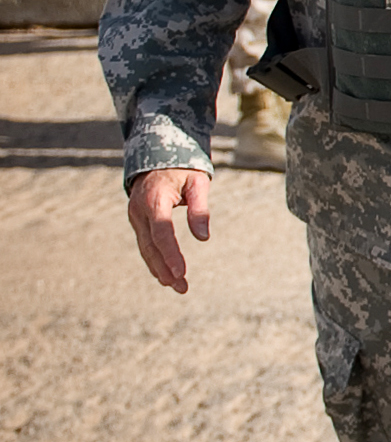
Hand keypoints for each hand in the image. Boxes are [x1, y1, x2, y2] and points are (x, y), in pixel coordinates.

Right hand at [127, 168, 211, 293]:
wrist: (158, 154)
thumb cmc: (183, 168)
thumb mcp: (197, 182)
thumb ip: (199, 209)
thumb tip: (203, 237)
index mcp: (155, 199)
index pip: (162, 232)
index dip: (170, 254)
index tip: (181, 272)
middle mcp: (140, 210)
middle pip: (151, 246)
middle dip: (165, 268)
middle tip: (182, 287)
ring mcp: (135, 216)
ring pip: (145, 248)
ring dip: (159, 269)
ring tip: (177, 286)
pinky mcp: (137, 220)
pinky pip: (145, 243)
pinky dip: (154, 259)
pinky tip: (165, 274)